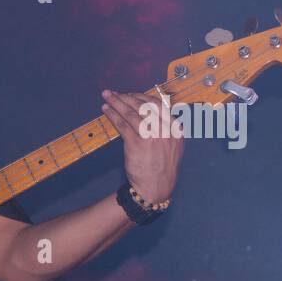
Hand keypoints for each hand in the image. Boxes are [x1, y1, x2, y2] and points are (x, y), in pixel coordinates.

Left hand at [100, 89, 183, 203]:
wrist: (156, 187)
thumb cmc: (162, 167)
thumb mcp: (172, 145)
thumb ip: (165, 128)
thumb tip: (148, 112)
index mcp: (175, 128)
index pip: (158, 104)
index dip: (141, 97)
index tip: (130, 94)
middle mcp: (165, 129)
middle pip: (143, 106)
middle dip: (126, 97)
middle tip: (113, 93)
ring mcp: (152, 136)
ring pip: (131, 113)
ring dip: (117, 103)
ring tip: (107, 98)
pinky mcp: (137, 144)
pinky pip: (123, 125)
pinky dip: (113, 116)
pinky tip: (107, 111)